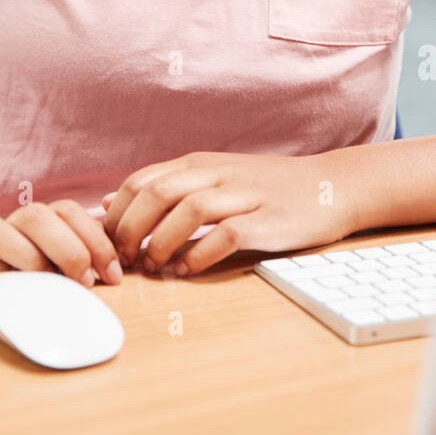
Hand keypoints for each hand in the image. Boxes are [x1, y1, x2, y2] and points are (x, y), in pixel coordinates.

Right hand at [0, 199, 123, 286]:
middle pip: (35, 215)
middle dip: (67, 248)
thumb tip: (118, 270)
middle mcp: (11, 224)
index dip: (94, 239)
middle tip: (85, 282)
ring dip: (26, 258)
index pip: (68, 211)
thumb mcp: (68, 277)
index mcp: (42, 222)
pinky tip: (5, 293)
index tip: (112, 275)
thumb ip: (89, 263)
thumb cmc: (38, 292)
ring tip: (46, 285)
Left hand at [101, 150, 357, 276]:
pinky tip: (189, 271)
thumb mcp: (210, 176)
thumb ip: (163, 188)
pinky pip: (227, 235)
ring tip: (154, 267)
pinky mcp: (267, 220)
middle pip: (158, 193)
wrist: (328, 185)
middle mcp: (217, 173)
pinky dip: (201, 254)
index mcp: (198, 163)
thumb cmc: (264, 187)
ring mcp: (243, 195)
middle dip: (131, 229)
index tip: (107, 244)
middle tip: (123, 261)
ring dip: (162, 242)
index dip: (116, 214)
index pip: (141, 181)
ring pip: (188, 210)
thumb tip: (107, 202)